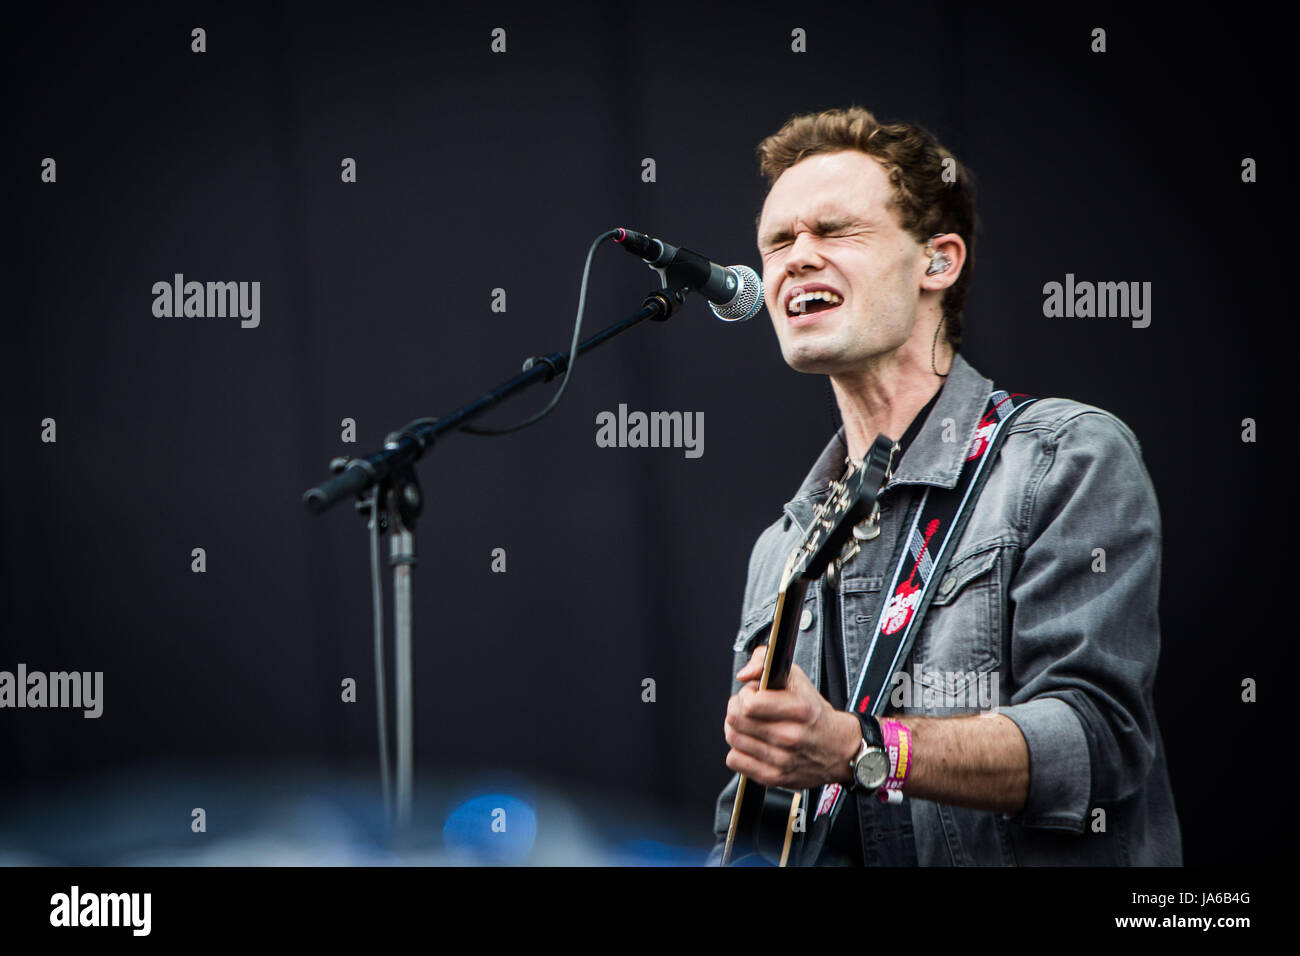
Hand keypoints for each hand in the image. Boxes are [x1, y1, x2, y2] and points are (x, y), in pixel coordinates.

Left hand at [723, 643, 862, 789]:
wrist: (839, 749)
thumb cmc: (815, 714)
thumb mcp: (797, 678)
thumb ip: (766, 663)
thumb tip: (744, 674)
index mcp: (798, 710)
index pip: (749, 704)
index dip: (745, 695)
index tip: (753, 694)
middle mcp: (790, 736)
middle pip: (736, 720)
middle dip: (736, 709)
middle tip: (747, 708)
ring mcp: (781, 759)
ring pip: (733, 739)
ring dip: (736, 728)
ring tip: (750, 725)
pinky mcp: (774, 777)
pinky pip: (735, 761)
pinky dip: (738, 751)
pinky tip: (752, 744)